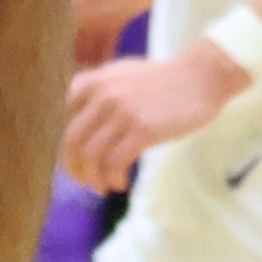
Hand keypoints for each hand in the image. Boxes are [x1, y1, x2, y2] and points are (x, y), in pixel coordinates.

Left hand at [61, 38, 246, 192]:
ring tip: (103, 187)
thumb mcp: (124, 74)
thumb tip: (80, 121)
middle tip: (84, 181)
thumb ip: (101, 90)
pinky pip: (114, 163)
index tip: (73, 158)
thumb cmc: (164, 80)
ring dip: (93, 178)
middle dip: (74, 167)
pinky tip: (120, 183)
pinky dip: (112, 179)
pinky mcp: (142, 128)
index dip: (63, 140)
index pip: (62, 113)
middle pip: (71, 140)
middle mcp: (104, 93)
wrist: (199, 77)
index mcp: (97, 79)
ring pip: (90, 155)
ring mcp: (122, 111)